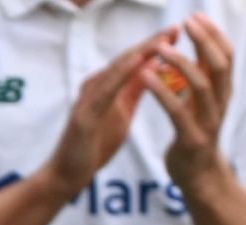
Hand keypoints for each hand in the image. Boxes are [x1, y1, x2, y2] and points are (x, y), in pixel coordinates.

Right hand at [47, 30, 177, 195]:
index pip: (134, 61)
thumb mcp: (122, 114)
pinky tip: (137, 62)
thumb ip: (134, 91)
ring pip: (117, 70)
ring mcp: (88, 98)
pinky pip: (105, 91)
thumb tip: (153, 67)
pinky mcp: (84, 114)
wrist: (67, 174)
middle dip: (152, 43)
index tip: (177, 33)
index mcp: (108, 86)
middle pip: (127, 59)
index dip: (155, 46)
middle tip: (175, 28)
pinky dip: (121, 74)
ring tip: (161, 41)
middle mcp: (96, 85)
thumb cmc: (94, 146)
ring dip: (140, 53)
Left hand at [141, 13, 233, 195]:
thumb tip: (201, 50)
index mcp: (223, 94)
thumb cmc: (196, 138)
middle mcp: (220, 105)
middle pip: (219, 65)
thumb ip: (202, 80)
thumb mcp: (203, 105)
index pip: (226, 56)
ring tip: (160, 48)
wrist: (199, 180)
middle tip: (185, 23)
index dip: (214, 34)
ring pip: (201, 85)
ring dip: (180, 62)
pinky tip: (145, 77)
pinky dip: (161, 91)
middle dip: (204, 41)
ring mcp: (207, 123)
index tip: (196, 17)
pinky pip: (176, 111)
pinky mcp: (191, 140)